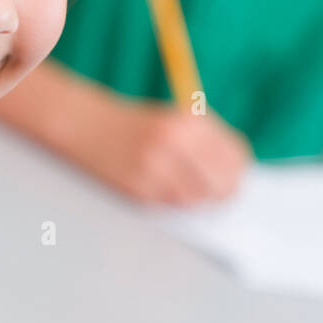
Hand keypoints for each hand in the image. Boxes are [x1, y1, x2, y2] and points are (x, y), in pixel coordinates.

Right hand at [74, 96, 251, 205]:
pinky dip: (171, 199)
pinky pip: (170, 204)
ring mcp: (154, 167)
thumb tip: (236, 172)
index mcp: (188, 120)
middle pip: (221, 182)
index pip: (234, 156)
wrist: (84, 125)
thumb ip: (206, 141)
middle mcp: (174, 142)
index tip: (234, 176)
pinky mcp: (137, 188)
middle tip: (218, 192)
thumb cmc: (136, 124)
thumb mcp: (174, 118)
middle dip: (223, 191)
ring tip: (183, 186)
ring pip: (196, 198)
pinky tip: (162, 187)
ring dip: (195, 197)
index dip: (237, 171)